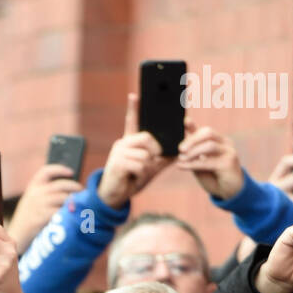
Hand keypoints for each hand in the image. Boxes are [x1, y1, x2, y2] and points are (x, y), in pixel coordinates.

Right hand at [6, 163, 82, 252]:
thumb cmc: (28, 220)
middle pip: (60, 185)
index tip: (71, 172)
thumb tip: (69, 193)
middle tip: (82, 192)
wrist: (16, 237)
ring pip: (63, 198)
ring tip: (80, 205)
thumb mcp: (31, 202)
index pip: (46, 172)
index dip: (60, 169)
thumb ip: (44, 195)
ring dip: (74, 201)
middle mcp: (35, 193)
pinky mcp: (41, 217)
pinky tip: (73, 215)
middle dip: (74, 187)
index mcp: (32, 187)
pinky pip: (60, 212)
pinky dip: (68, 213)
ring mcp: (38, 205)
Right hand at [97, 93, 172, 209]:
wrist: (114, 197)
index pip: (132, 121)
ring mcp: (119, 152)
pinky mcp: (117, 163)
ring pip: (145, 154)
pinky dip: (141, 175)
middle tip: (153, 161)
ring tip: (137, 174)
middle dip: (155, 150)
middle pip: (147, 137)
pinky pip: (140, 165)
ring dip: (147, 168)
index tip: (135, 95)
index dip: (133, 107)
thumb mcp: (150, 169)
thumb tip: (178, 150)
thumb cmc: (131, 180)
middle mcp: (123, 143)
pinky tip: (132, 179)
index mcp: (130, 142)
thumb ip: (163, 158)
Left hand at [177, 124, 243, 200]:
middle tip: (180, 148)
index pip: (206, 131)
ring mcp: (229, 152)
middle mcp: (225, 143)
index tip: (184, 122)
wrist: (230, 193)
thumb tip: (181, 147)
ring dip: (193, 151)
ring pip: (209, 145)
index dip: (194, 126)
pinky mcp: (229, 163)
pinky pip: (209, 161)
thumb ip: (194, 156)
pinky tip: (182, 166)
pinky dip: (193, 163)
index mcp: (219, 141)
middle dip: (192, 139)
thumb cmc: (214, 178)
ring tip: (181, 158)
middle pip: (208, 133)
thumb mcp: (201, 165)